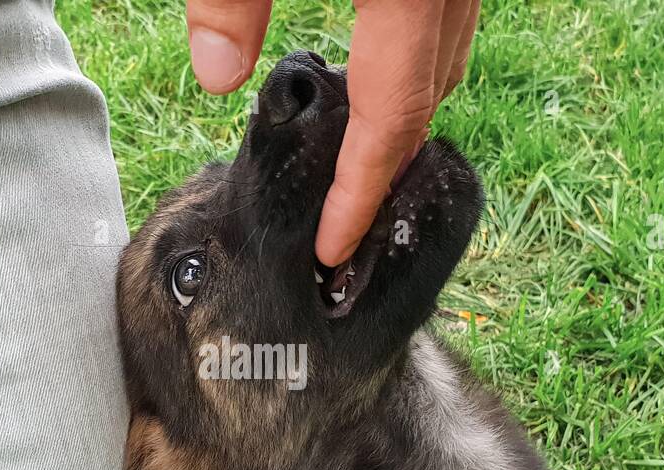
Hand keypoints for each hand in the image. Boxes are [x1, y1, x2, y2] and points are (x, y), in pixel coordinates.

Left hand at [186, 1, 480, 266]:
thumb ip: (230, 2)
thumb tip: (218, 77)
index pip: (390, 119)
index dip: (360, 195)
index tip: (331, 250)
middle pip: (426, 100)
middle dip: (385, 168)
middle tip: (338, 221)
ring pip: (445, 63)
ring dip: (404, 112)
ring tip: (350, 159)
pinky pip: (443, 28)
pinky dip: (412, 64)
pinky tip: (367, 71)